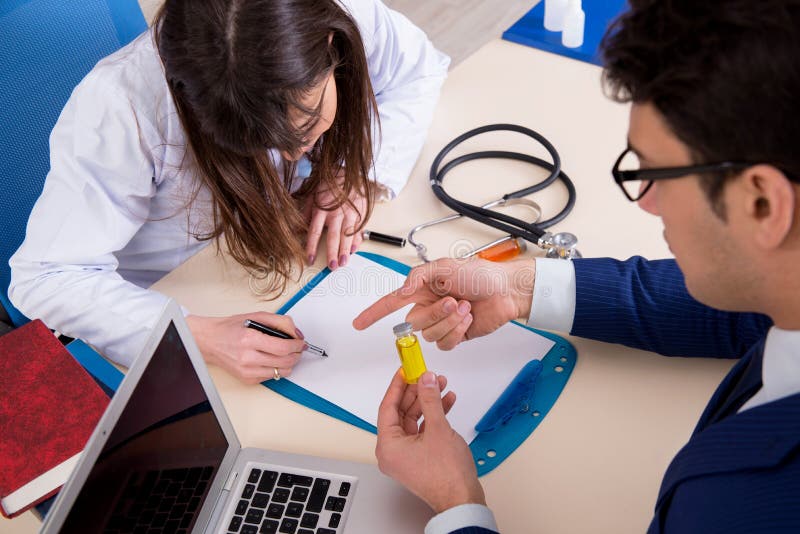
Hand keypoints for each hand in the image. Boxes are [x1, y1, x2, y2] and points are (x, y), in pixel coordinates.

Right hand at [186, 312, 305, 384]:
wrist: (210, 342)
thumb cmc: (231, 328)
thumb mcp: (256, 316)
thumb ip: (279, 322)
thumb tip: (296, 333)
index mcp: (250, 339)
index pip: (283, 347)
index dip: (297, 345)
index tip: (300, 342)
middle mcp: (247, 357)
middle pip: (284, 362)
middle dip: (296, 355)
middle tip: (298, 349)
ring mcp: (246, 371)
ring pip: (281, 372)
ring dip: (289, 363)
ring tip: (286, 355)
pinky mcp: (247, 379)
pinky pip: (271, 377)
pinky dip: (276, 369)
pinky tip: (272, 360)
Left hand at [305, 172, 367, 269]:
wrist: (347, 173)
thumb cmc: (328, 186)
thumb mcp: (312, 197)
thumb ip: (305, 215)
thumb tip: (295, 230)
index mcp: (321, 209)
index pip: (314, 232)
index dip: (312, 247)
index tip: (310, 259)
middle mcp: (335, 212)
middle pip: (333, 236)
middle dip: (332, 253)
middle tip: (332, 266)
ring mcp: (349, 213)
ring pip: (347, 235)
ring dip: (345, 250)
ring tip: (343, 262)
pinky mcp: (360, 213)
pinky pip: (358, 229)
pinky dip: (357, 240)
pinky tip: (354, 250)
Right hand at [353, 257, 535, 349]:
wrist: (506, 290)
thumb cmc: (480, 274)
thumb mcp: (445, 266)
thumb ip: (417, 276)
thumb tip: (400, 290)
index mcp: (422, 289)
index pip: (391, 303)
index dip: (373, 313)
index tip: (359, 323)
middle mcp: (429, 306)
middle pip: (414, 323)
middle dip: (436, 313)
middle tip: (455, 300)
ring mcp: (442, 322)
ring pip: (430, 336)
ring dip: (450, 322)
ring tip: (466, 308)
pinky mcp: (455, 336)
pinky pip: (445, 344)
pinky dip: (458, 332)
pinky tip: (468, 320)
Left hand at [376, 369, 484, 512]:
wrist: (462, 499)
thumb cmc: (447, 475)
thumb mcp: (438, 428)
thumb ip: (430, 400)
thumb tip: (425, 380)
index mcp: (388, 446)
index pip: (388, 407)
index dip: (397, 386)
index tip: (405, 371)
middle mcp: (392, 451)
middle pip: (401, 412)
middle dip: (417, 393)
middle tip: (426, 376)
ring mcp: (405, 456)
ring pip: (413, 420)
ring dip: (427, 403)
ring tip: (441, 386)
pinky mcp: (418, 458)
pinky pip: (421, 430)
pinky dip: (432, 417)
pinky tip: (446, 404)